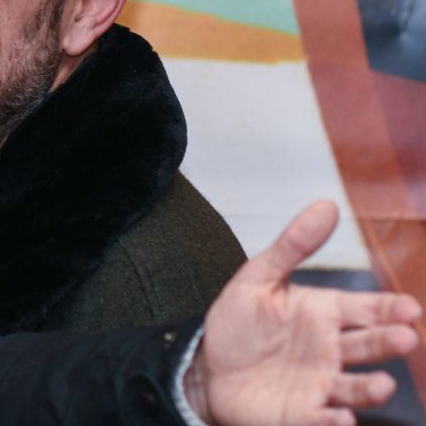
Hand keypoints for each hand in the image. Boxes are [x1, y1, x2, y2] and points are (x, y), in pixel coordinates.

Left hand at [184, 200, 421, 425]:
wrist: (205, 367)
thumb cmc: (239, 322)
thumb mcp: (259, 277)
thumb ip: (293, 244)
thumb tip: (327, 205)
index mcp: (325, 314)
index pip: (368, 309)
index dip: (390, 309)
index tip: (410, 308)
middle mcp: (330, 350)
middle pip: (368, 345)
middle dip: (388, 342)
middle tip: (405, 337)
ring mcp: (319, 384)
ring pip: (354, 388)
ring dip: (371, 389)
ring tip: (382, 385)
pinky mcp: (301, 415)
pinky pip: (322, 420)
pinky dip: (334, 422)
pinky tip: (341, 418)